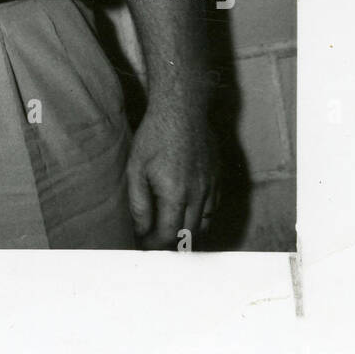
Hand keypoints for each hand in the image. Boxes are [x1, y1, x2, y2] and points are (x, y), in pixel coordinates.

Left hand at [126, 97, 216, 249]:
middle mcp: (198, 195)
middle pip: (189, 235)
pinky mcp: (218, 176)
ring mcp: (211, 186)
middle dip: (171, 243)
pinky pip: (214, 207)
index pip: (168, 235)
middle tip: (156, 242)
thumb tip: (140, 229)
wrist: (182, 109)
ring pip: (205, 223)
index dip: (154, 244)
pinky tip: (189, 213)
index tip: (143, 244)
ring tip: (172, 233)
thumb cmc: (154, 136)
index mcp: (175, 195)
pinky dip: (202, 217)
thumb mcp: (136, 167)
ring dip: (189, 233)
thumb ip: (139, 203)